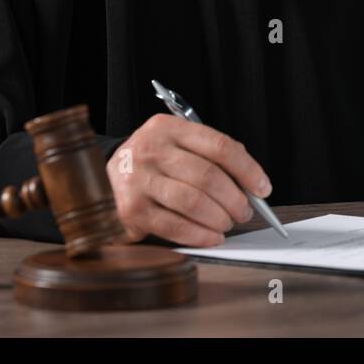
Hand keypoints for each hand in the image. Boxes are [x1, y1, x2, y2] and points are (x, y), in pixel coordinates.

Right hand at [106, 114, 271, 247]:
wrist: (100, 181)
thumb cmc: (152, 165)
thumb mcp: (175, 147)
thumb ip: (208, 158)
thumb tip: (250, 187)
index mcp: (168, 127)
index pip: (219, 146)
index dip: (248, 169)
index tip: (263, 188)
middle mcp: (151, 149)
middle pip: (208, 176)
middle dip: (235, 199)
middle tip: (245, 211)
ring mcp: (138, 179)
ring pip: (193, 202)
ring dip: (219, 218)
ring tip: (227, 224)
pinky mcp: (131, 209)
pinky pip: (175, 226)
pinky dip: (200, 234)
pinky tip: (211, 236)